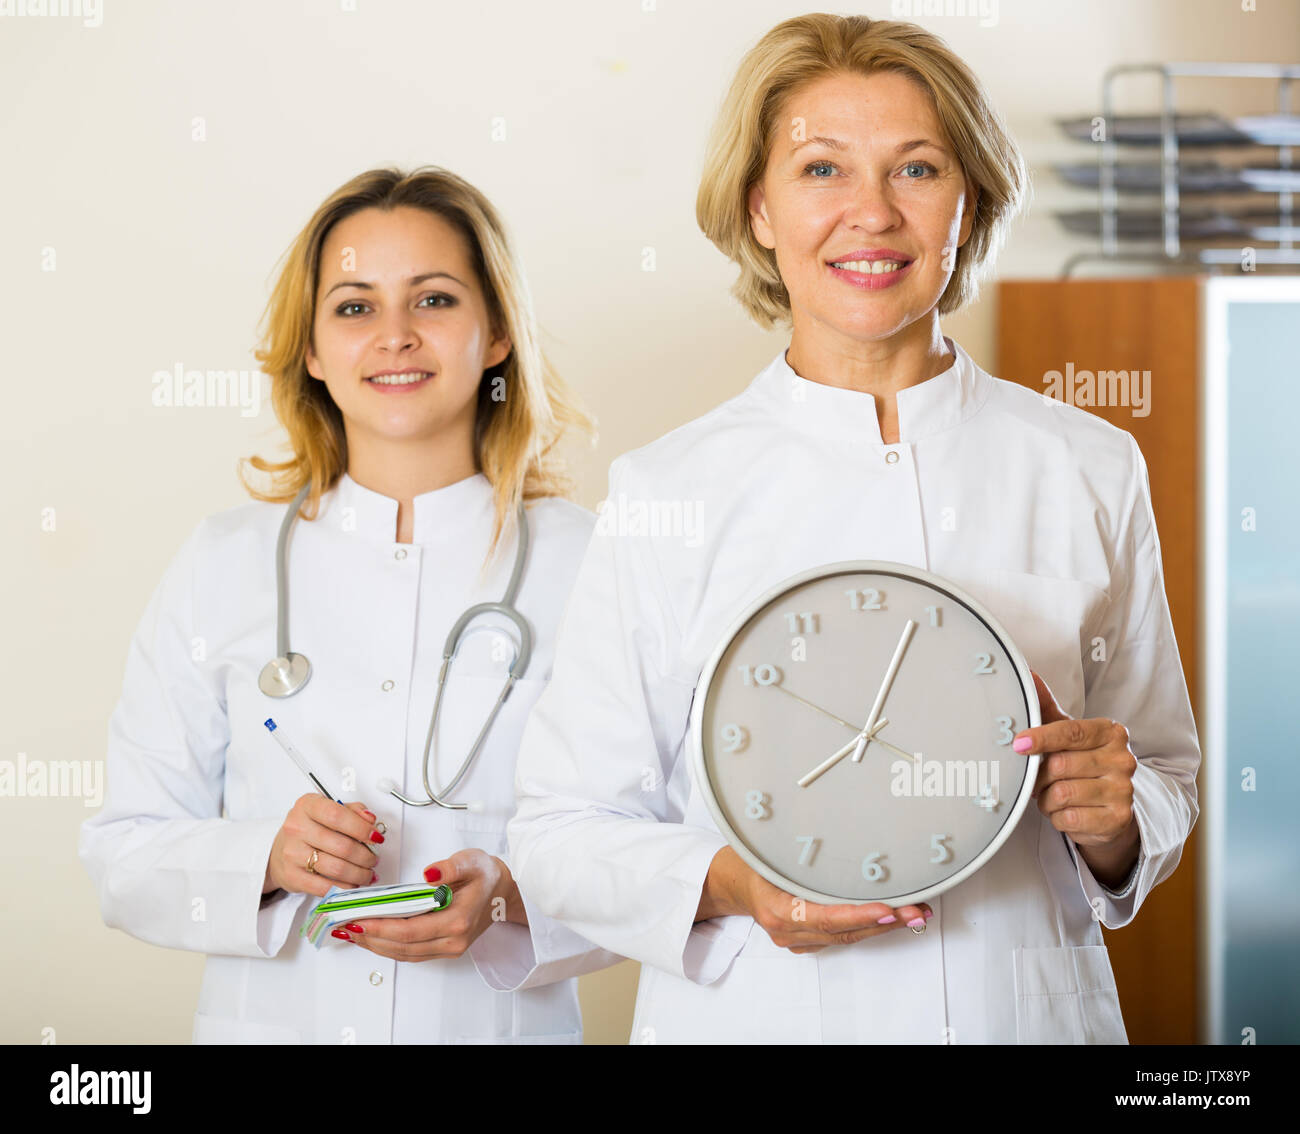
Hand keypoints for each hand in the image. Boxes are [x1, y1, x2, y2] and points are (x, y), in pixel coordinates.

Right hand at [263, 795, 382, 898]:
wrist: (280, 850)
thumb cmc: (309, 828)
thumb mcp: (328, 810)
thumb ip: (352, 810)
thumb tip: (370, 819)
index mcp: (308, 806)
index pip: (338, 815)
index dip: (362, 828)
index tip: (376, 836)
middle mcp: (297, 828)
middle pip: (342, 846)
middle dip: (366, 856)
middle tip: (373, 859)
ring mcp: (292, 853)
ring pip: (337, 868)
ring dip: (359, 874)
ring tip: (367, 873)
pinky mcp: (292, 876)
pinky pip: (325, 887)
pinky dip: (345, 887)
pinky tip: (352, 884)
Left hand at [332, 848, 523, 960]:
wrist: (504, 892)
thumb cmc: (486, 875)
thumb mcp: (471, 861)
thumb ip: (450, 867)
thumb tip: (428, 875)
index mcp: (458, 921)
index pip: (411, 930)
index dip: (381, 927)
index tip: (358, 918)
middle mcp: (452, 942)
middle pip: (402, 946)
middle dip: (370, 937)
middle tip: (343, 925)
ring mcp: (448, 949)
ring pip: (403, 954)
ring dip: (374, 945)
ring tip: (349, 932)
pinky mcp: (442, 950)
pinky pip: (409, 953)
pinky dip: (386, 946)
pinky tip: (370, 937)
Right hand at [696, 846, 932, 953]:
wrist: (729, 883)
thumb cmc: (749, 861)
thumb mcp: (767, 849)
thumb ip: (798, 853)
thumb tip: (838, 830)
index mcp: (777, 910)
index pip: (826, 916)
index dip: (860, 915)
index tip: (889, 911)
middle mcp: (787, 932)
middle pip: (844, 931)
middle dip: (885, 922)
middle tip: (917, 911)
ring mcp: (796, 941)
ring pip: (846, 936)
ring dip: (882, 925)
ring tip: (915, 913)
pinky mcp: (805, 942)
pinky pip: (840, 936)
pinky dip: (866, 926)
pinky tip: (890, 917)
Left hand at [1015, 671, 1140, 886]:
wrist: (1112, 810)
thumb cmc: (1084, 766)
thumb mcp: (1068, 735)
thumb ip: (1047, 707)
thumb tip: (1026, 672)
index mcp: (1110, 732)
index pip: (1071, 731)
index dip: (1041, 738)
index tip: (1018, 744)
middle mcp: (1123, 759)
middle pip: (1060, 765)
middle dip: (1040, 775)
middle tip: (1038, 779)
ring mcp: (1124, 790)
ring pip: (1061, 793)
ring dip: (1046, 798)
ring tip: (1052, 795)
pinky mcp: (1118, 819)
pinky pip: (1069, 818)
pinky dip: (1057, 817)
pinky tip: (1065, 811)